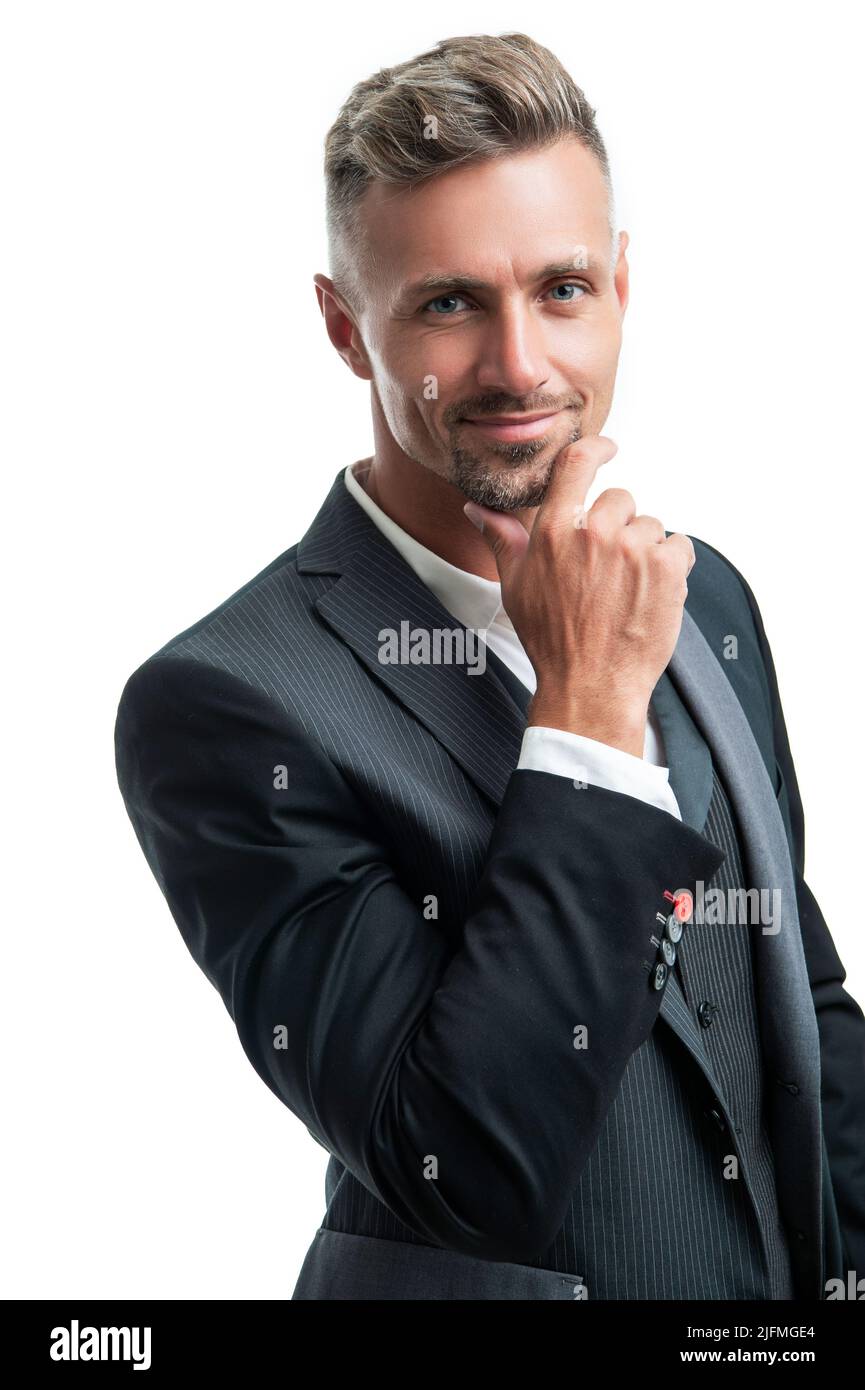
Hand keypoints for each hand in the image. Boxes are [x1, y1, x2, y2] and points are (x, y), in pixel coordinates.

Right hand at [463, 437, 694, 756]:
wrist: (590, 686)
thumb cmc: (551, 639)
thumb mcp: (516, 586)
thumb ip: (501, 538)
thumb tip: (475, 508)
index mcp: (553, 531)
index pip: (577, 465)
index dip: (597, 448)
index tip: (609, 448)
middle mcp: (594, 533)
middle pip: (621, 499)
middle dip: (620, 526)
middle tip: (610, 569)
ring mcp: (633, 549)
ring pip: (651, 525)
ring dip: (646, 551)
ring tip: (629, 590)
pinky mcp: (667, 568)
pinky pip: (679, 546)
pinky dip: (673, 567)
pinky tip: (653, 594)